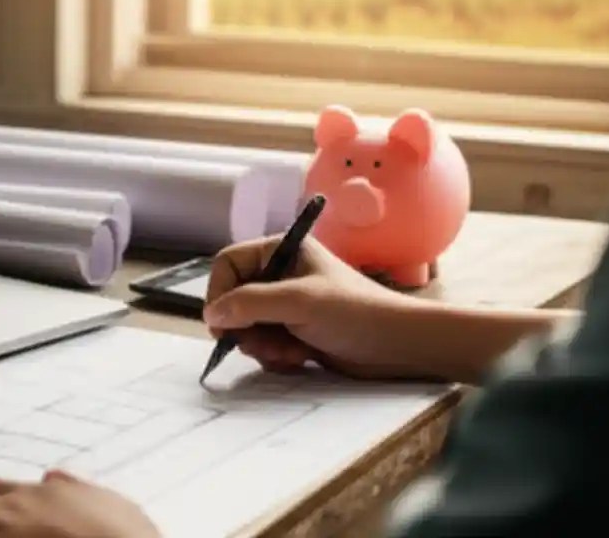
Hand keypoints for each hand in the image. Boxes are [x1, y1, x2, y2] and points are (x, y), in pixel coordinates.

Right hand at [203, 234, 435, 379]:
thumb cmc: (353, 312)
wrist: (397, 345)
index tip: (221, 324)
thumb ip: (251, 303)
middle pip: (234, 299)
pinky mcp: (295, 331)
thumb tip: (211, 313)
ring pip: (248, 326)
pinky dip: (275, 355)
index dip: (219, 292)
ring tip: (290, 352)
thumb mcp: (299, 302)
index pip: (228, 264)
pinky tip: (299, 358)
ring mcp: (288, 304)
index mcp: (281, 251)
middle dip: (246, 327)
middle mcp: (281, 274)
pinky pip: (265, 343)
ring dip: (262, 345)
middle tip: (263, 344)